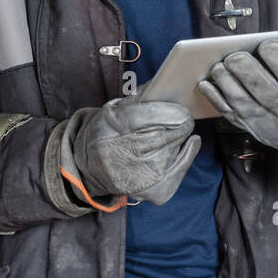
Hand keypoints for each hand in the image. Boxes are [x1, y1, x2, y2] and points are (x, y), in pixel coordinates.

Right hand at [57, 88, 199, 207]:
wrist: (89, 169)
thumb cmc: (106, 133)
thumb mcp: (114, 109)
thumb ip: (140, 97)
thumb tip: (169, 84)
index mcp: (115, 126)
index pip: (155, 116)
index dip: (175, 111)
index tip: (182, 110)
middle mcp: (126, 154)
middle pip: (171, 134)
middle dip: (181, 124)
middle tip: (182, 119)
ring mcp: (140, 177)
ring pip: (176, 149)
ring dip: (178, 140)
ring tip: (172, 135)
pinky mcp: (152, 192)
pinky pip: (180, 170)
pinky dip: (186, 155)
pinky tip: (188, 145)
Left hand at [196, 27, 277, 171]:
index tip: (268, 44)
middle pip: (268, 95)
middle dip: (249, 74)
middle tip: (234, 56)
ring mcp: (273, 127)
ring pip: (248, 107)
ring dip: (228, 87)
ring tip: (217, 67)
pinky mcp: (258, 132)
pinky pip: (235, 118)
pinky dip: (218, 102)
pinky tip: (206, 85)